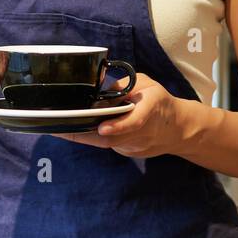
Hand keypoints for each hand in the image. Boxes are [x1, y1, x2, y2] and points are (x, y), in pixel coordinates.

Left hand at [51, 72, 191, 157]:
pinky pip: (109, 145)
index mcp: (152, 109)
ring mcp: (136, 146)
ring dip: (83, 136)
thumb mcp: (146, 85)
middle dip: (85, 134)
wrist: (178, 129)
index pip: (136, 121)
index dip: (119, 126)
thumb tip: (98, 88)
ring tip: (59, 128)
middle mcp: (144, 132)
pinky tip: (77, 129)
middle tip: (60, 127)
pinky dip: (92, 137)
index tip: (102, 127)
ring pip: (107, 143)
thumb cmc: (159, 102)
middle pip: (113, 138)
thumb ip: (125, 85)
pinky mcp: (130, 152)